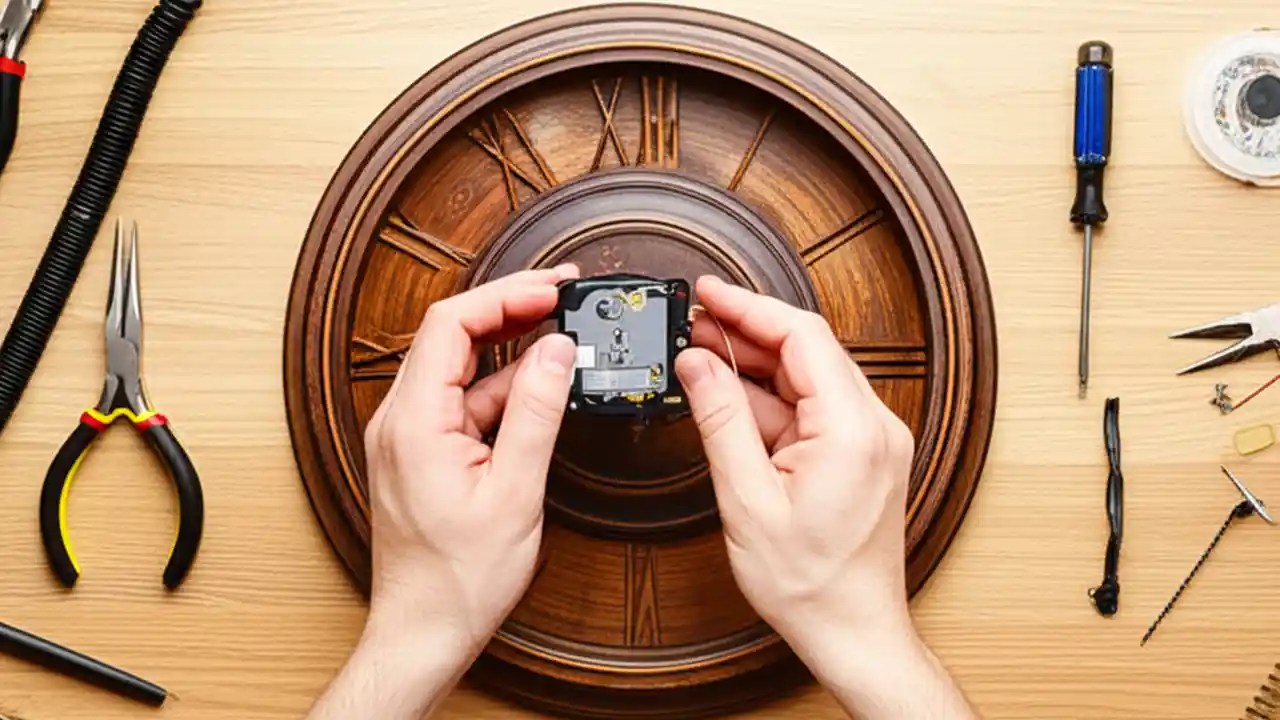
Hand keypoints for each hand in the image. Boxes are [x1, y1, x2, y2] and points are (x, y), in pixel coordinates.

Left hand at [363, 264, 578, 650]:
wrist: (424, 631)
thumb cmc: (458, 580)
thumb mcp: (515, 492)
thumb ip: (537, 413)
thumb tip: (558, 352)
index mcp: (413, 423)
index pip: (451, 324)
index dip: (505, 294)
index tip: (552, 287)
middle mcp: (399, 421)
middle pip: (452, 335)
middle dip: (509, 308)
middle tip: (562, 296)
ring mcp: (408, 436)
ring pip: (459, 367)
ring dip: (509, 347)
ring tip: (561, 333)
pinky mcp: (421, 452)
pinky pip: (462, 401)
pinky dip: (501, 387)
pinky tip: (539, 387)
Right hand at [676, 275, 972, 718]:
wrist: (853, 632)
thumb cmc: (810, 586)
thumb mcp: (747, 500)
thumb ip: (721, 422)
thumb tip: (697, 365)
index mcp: (853, 431)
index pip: (802, 337)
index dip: (749, 307)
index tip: (708, 293)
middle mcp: (874, 426)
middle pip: (807, 351)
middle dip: (746, 332)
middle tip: (691, 325)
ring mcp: (872, 440)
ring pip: (807, 378)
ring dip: (755, 366)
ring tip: (700, 357)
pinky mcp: (862, 454)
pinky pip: (813, 408)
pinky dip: (771, 399)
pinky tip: (730, 397)